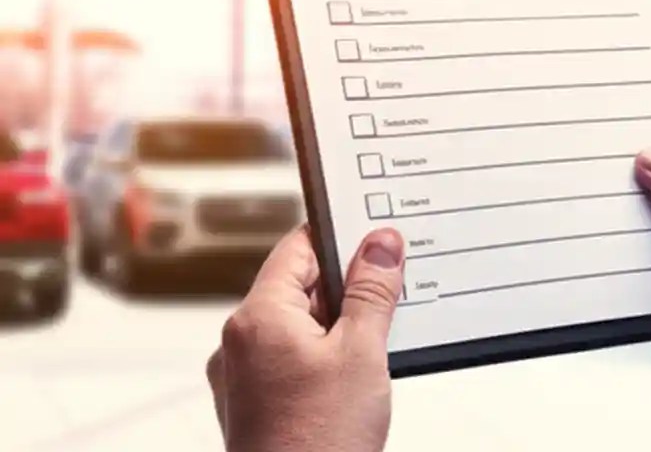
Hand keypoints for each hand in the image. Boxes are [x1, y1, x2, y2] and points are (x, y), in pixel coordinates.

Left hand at [206, 226, 404, 451]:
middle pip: (297, 288)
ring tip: (374, 352)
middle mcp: (238, 343)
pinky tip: (354, 381)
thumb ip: (372, 292)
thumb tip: (379, 244)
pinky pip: (290, 361)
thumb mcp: (362, 354)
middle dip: (346, 291)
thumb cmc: (319, 443)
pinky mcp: (252, 406)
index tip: (376, 241)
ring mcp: (241, 377)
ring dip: (337, 329)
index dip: (340, 240)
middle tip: (389, 301)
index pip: (297, 249)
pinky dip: (323, 360)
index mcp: (257, 318)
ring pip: (296, 327)